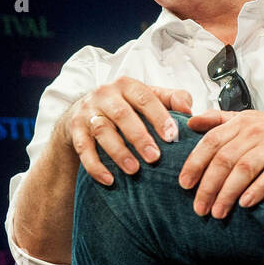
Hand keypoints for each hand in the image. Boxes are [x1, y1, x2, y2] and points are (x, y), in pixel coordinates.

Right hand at [59, 76, 193, 184]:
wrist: (83, 112)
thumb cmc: (124, 106)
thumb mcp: (148, 97)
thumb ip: (172, 99)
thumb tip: (189, 111)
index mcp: (126, 85)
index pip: (145, 98)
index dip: (159, 117)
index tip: (172, 137)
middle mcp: (104, 95)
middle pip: (121, 114)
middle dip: (138, 137)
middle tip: (154, 157)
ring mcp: (87, 112)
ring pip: (101, 130)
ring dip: (118, 152)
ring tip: (134, 170)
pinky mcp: (75, 130)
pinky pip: (83, 149)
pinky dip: (95, 166)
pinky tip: (109, 179)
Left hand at [180, 111, 263, 217]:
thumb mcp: (248, 119)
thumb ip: (218, 120)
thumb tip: (190, 123)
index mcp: (240, 122)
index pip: (210, 142)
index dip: (195, 164)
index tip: (184, 185)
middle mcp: (255, 131)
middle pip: (224, 159)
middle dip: (208, 186)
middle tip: (199, 208)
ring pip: (244, 169)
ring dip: (228, 193)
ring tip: (218, 212)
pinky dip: (257, 189)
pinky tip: (245, 203)